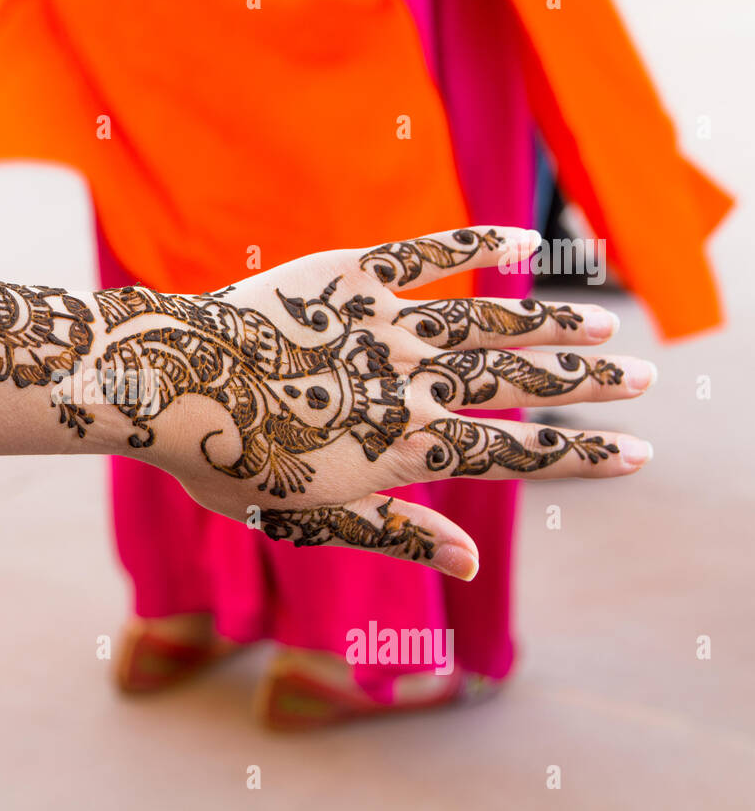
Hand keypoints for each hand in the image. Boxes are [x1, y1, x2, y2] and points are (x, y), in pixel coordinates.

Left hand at [89, 226, 653, 579]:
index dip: (580, 456)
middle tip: (643, 378)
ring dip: (549, 325)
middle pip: (518, 385)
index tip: (638, 453)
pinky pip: (425, 257)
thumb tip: (471, 567)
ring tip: (601, 325)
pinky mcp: (349, 276)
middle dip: (587, 385)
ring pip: (489, 323)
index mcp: (402, 451)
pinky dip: (477, 246)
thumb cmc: (227, 462)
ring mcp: (382, 327)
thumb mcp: (308, 516)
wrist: (168, 385)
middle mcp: (408, 386)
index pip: (515, 455)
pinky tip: (521, 243)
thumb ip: (395, 533)